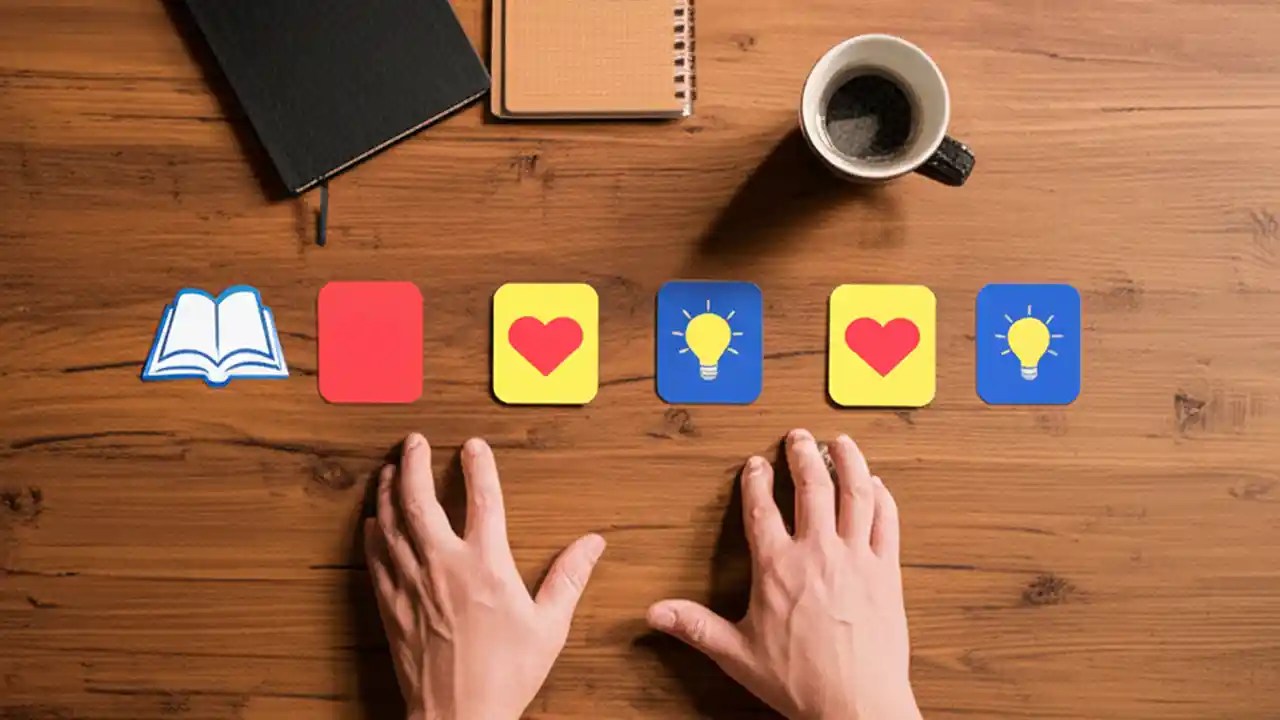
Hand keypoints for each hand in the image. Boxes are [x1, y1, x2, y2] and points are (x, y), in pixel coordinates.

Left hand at [364, 434, 606, 719]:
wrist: (459, 717)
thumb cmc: (506, 675)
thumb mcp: (549, 625)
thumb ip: (569, 577)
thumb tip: (593, 543)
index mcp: (485, 566)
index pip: (483, 500)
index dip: (479, 467)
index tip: (474, 446)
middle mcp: (443, 566)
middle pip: (420, 501)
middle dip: (415, 464)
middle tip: (414, 442)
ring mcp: (412, 584)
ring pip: (392, 524)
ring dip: (390, 492)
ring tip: (391, 470)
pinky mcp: (391, 606)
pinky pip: (375, 560)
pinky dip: (373, 535)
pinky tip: (374, 521)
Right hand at [647, 430, 920, 719]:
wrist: (857, 705)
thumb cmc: (799, 682)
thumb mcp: (737, 654)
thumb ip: (696, 626)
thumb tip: (655, 613)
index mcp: (777, 568)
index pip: (762, 508)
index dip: (756, 480)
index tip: (755, 464)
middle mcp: (817, 554)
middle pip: (812, 486)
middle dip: (804, 455)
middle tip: (799, 437)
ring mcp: (856, 559)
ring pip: (855, 493)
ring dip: (849, 462)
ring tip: (842, 443)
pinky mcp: (886, 572)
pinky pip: (887, 521)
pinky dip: (881, 497)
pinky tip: (876, 485)